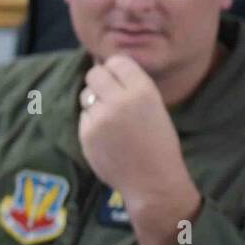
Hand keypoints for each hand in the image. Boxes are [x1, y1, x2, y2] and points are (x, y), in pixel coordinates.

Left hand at [78, 55, 200, 244]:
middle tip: (110, 95)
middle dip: (100, 81)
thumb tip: (106, 70)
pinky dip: (92, 123)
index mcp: (144, 91)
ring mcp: (100, 117)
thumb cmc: (161, 145)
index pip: (118, 62)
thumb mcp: (157, 108)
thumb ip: (134, 89)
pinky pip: (84, 117)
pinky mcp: (86, 133)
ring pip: (86, 95)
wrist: (153, 182)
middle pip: (95, 74)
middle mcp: (119, 100)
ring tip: (112, 120)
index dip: (117, 69)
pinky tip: (108, 137)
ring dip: (95, 102)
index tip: (120, 79)